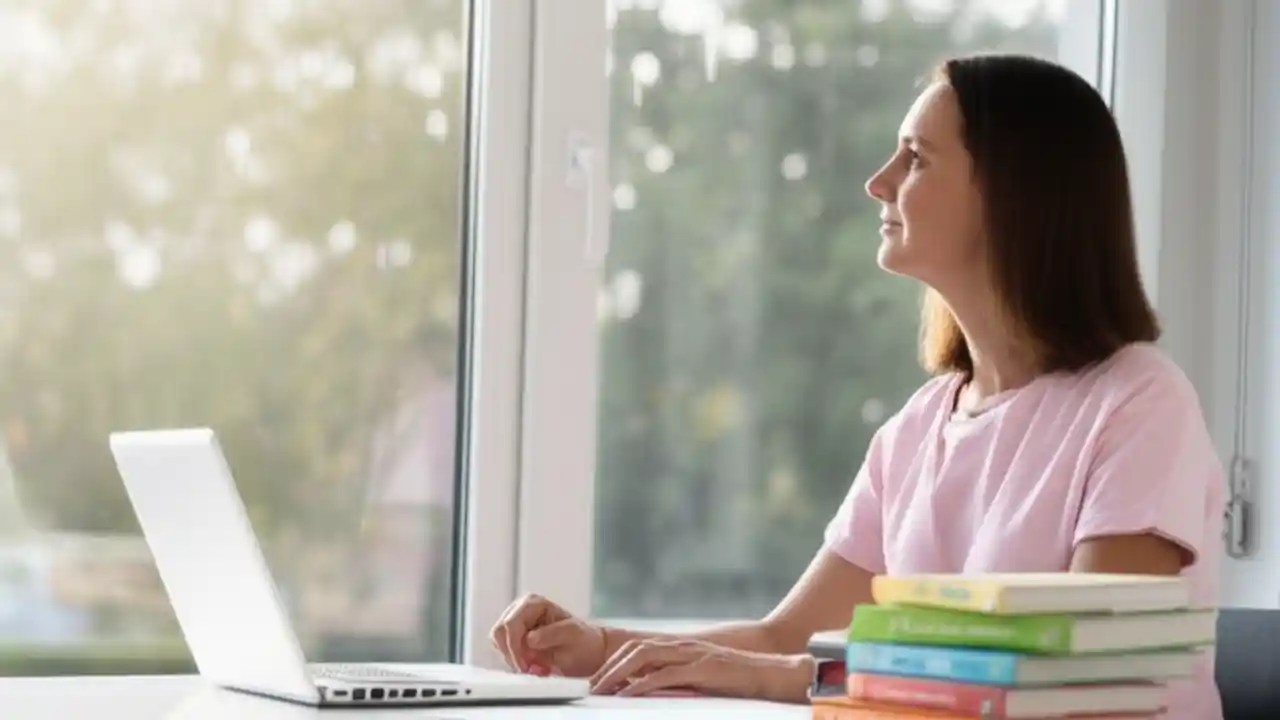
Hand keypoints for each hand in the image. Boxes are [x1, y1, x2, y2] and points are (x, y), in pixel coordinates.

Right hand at [489, 594, 606, 677]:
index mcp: (534, 603)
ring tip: (538, 667)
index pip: (510, 624)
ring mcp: (515, 624)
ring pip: (498, 644)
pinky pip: (503, 652)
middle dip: (513, 655)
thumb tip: (529, 639)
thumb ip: (551, 634)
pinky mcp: (513, 638)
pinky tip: (534, 665)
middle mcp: (520, 609)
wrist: (588, 652)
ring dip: (515, 659)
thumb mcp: (572, 635)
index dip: (514, 647)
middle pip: (498, 633)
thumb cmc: (583, 641)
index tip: (525, 666)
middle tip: (531, 668)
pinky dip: (516, 662)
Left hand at [588, 638, 813, 702]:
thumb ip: (680, 679)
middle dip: (609, 667)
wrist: (770, 673)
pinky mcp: (701, 669)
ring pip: (644, 657)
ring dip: (618, 673)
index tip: (599, 678)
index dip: (615, 660)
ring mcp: (691, 655)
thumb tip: (654, 689)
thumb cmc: (739, 679)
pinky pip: (664, 675)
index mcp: (681, 646)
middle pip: (635, 649)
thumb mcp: (703, 677)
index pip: (639, 647)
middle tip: (592, 686)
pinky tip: (628, 694)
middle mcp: (682, 646)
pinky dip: (642, 684)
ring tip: (601, 690)